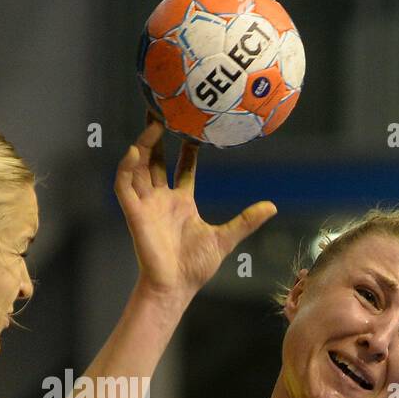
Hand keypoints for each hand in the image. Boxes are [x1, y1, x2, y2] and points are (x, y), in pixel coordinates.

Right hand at [115, 113, 276, 303]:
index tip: (193, 128)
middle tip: (162, 110)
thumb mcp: (226, 238)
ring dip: (143, 145)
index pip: (182, 168)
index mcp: (181, 203)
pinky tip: (135, 151)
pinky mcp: (134, 214)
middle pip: (155, 160)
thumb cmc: (195, 267)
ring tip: (153, 123)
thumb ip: (246, 221)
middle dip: (156, 136)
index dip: (186, 148)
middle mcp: (161, 200)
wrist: (174, 288)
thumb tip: (272, 206)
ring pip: (139, 167)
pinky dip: (127, 168)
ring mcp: (146, 205)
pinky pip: (125, 185)